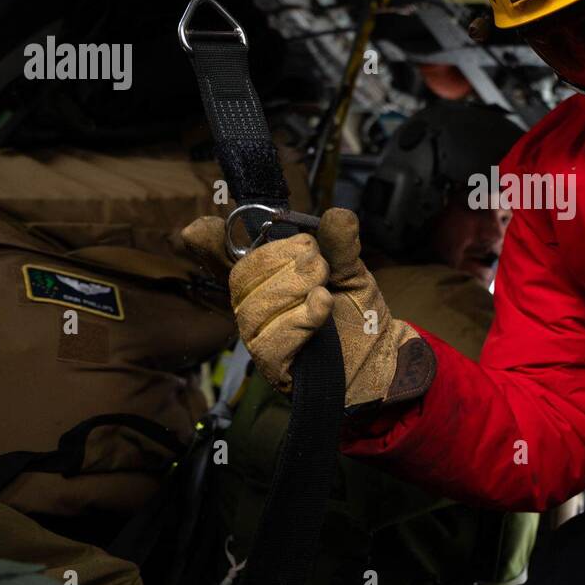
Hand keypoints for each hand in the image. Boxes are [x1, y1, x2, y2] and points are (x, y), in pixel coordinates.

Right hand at [182, 208, 434, 406]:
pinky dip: (299, 318)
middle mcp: (255, 311)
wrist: (382, 359)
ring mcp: (262, 341)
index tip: (202, 227)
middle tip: (320, 262)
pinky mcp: (276, 370)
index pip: (227, 262)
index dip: (209, 245)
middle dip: (281, 261)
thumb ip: (340, 245)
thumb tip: (338, 215)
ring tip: (326, 286)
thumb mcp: (352, 272)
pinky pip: (270, 342)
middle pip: (241, 279)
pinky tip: (322, 306)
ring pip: (254, 309)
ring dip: (294, 288)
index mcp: (265, 283)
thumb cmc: (358, 315)